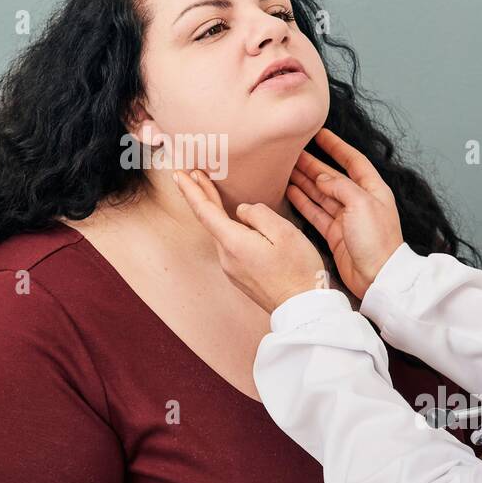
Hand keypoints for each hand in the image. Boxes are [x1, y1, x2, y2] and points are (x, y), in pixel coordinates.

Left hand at [173, 169, 327, 313]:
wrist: (303, 308)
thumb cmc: (299, 269)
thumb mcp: (285, 232)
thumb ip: (258, 214)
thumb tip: (242, 211)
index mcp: (234, 243)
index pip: (205, 211)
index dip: (191, 191)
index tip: (179, 174)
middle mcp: (226, 257)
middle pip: (210, 220)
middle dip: (200, 195)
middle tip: (191, 174)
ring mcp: (231, 268)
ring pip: (221, 233)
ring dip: (215, 210)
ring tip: (211, 189)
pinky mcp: (239, 275)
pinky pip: (229, 245)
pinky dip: (226, 228)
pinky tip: (233, 220)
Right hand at [287, 127, 404, 299]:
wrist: (378, 277)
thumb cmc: (378, 240)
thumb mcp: (361, 204)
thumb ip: (340, 186)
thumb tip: (321, 176)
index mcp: (372, 189)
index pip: (353, 160)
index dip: (336, 146)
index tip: (319, 134)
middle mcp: (358, 201)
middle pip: (332, 177)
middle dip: (313, 164)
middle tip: (292, 153)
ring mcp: (346, 218)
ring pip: (321, 194)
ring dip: (304, 181)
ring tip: (285, 170)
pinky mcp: (335, 234)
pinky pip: (316, 212)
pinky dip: (303, 202)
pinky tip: (290, 192)